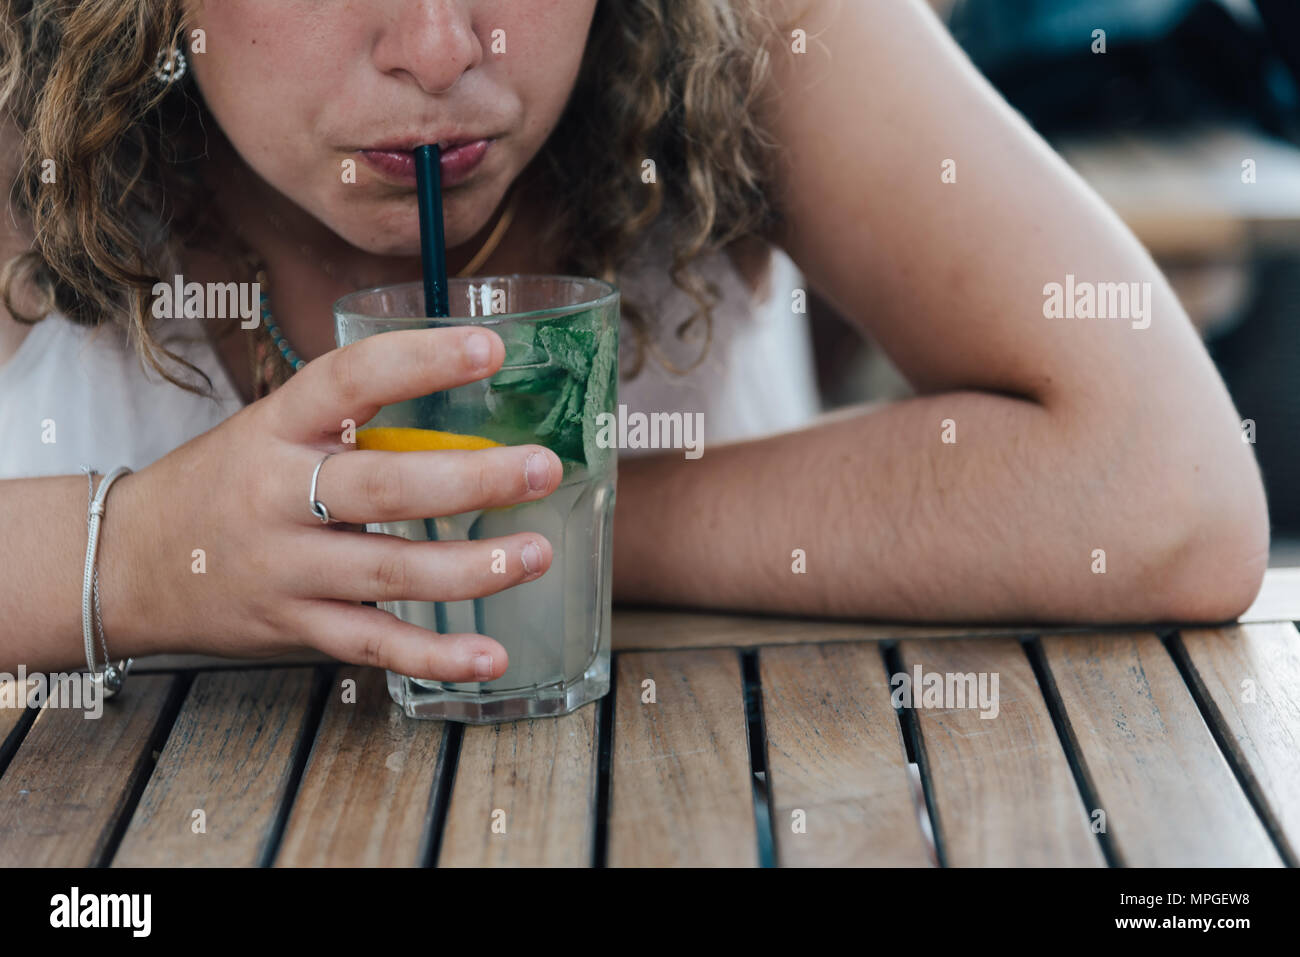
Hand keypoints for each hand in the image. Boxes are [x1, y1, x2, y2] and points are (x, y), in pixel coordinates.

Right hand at [110, 326, 561, 680]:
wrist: (125, 564)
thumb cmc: (223, 483)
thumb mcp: (268, 431)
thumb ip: (346, 421)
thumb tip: (463, 397)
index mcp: (276, 427)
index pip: (348, 379)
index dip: (421, 361)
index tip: (491, 350)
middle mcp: (278, 495)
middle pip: (384, 487)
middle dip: (472, 480)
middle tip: (544, 468)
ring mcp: (285, 567)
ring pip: (389, 571)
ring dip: (472, 567)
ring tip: (537, 554)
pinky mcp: (293, 626)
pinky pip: (372, 643)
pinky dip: (435, 656)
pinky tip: (490, 655)